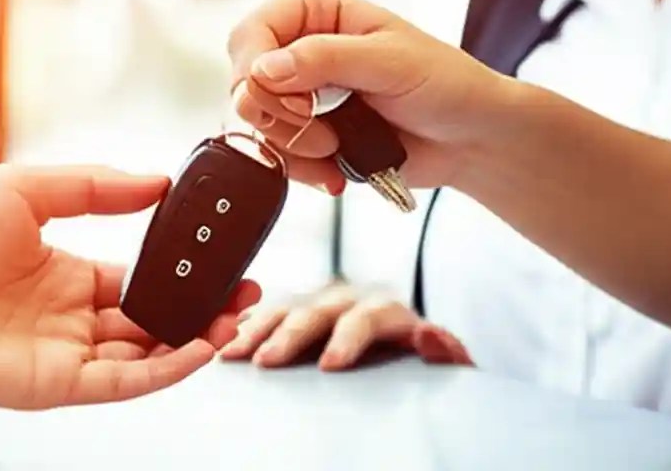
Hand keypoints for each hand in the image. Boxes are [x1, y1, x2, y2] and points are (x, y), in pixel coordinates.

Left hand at [0, 164, 261, 408]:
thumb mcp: (26, 188)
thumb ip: (95, 186)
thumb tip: (157, 182)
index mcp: (63, 273)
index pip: (139, 277)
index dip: (183, 271)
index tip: (223, 255)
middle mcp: (68, 317)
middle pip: (153, 318)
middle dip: (203, 309)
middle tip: (249, 293)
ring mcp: (63, 353)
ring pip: (146, 352)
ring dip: (195, 339)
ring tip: (237, 318)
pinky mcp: (53, 385)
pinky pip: (123, 382)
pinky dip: (166, 369)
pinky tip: (200, 347)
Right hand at [219, 282, 469, 370]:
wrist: (406, 361)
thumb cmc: (423, 367)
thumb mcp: (448, 366)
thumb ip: (447, 352)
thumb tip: (430, 334)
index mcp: (389, 311)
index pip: (369, 316)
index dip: (349, 338)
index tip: (330, 365)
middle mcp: (350, 303)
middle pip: (317, 311)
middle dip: (290, 335)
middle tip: (268, 361)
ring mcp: (319, 308)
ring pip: (285, 309)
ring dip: (257, 329)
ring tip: (232, 352)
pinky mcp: (297, 318)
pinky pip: (267, 315)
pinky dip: (245, 325)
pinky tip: (223, 337)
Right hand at [226, 0, 512, 191]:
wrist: (469, 139)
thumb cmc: (444, 83)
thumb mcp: (389, 61)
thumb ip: (324, 59)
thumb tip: (263, 70)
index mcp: (314, 13)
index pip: (251, 33)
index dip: (255, 66)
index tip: (289, 94)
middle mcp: (298, 51)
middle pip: (243, 83)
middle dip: (279, 114)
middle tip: (321, 123)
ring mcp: (299, 98)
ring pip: (256, 127)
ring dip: (295, 146)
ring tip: (340, 144)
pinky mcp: (306, 138)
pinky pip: (277, 158)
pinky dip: (303, 169)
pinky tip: (337, 168)